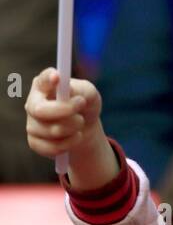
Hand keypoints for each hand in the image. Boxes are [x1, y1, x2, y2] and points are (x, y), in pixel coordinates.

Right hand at [25, 67, 116, 189]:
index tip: (58, 77)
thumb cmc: (85, 105)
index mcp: (45, 85)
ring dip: (72, 129)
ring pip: (49, 130)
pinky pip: (50, 147)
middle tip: (80, 115)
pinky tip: (74, 138)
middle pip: (40, 109)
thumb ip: (82, 90)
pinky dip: (68, 144)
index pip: (43, 79)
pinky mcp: (34, 141)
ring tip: (80, 124)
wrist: (85, 128)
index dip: (48, 78)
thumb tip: (70, 93)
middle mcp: (33, 102)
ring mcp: (31, 123)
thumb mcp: (90, 94)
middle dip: (64, 112)